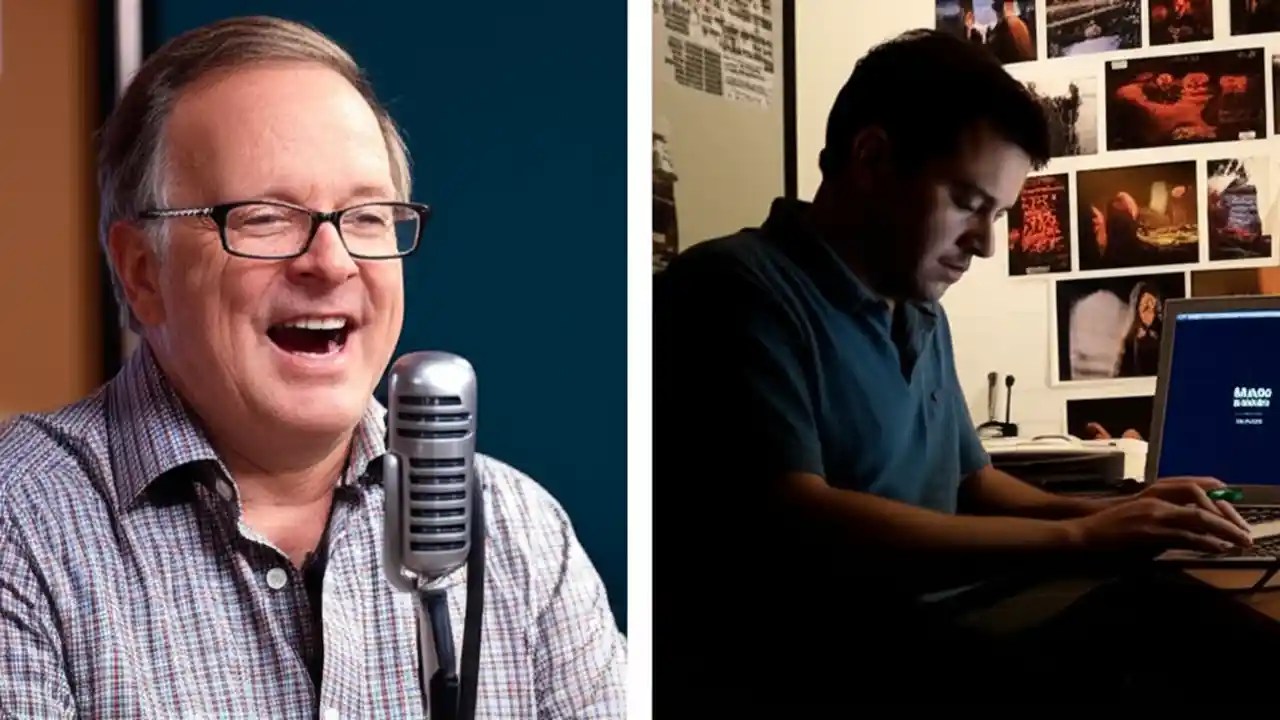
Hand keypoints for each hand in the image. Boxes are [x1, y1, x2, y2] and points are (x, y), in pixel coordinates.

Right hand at [1066, 496, 1251, 553]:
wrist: (1085, 529)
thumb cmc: (1108, 523)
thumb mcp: (1136, 513)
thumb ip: (1159, 516)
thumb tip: (1181, 528)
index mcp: (1153, 493)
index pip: (1192, 487)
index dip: (1215, 495)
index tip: (1233, 505)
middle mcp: (1156, 500)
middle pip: (1201, 502)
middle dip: (1226, 516)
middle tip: (1243, 530)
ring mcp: (1153, 515)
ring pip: (1198, 518)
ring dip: (1222, 530)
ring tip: (1240, 541)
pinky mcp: (1149, 532)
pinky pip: (1184, 536)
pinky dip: (1204, 543)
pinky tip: (1217, 549)